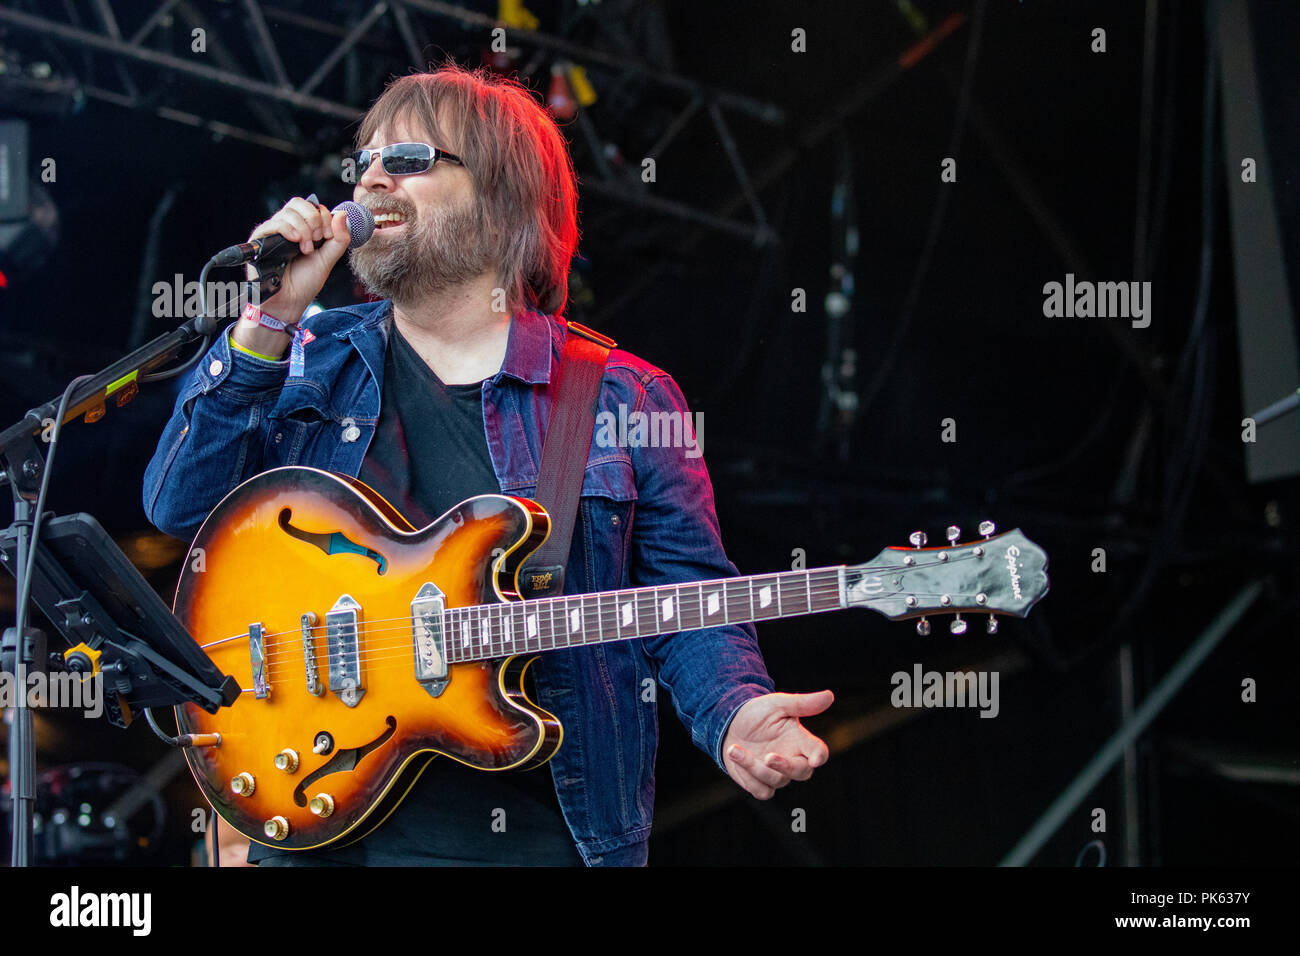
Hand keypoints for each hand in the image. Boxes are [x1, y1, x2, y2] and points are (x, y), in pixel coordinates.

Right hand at [244, 197, 351, 323]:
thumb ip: (338, 239)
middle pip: (298, 203)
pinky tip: (296, 242)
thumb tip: (343, 213)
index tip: (328, 236)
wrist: (289, 302)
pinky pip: (273, 224)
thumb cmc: (305, 283)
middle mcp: (286, 227)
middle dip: (314, 219)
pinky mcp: (259, 240)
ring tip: (306, 250)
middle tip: (319, 239)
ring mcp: (272, 233)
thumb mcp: (328, 259)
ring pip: (287, 212)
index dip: (323, 216)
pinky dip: (288, 229)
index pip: (311, 206)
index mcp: (302, 229)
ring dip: (304, 229)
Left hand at [722, 690, 832, 798]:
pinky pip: (762, 792)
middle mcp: (792, 759)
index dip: (819, 756)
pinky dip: (748, 778)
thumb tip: (830, 695)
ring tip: (734, 749)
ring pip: (777, 781)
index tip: (815, 759)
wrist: (730, 724)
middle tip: (769, 757)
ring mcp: (778, 774)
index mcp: (800, 740)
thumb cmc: (758, 713)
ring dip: (754, 767)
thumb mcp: (778, 704)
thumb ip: (802, 703)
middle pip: (802, 773)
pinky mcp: (762, 784)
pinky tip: (736, 758)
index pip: (818, 751)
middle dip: (786, 766)